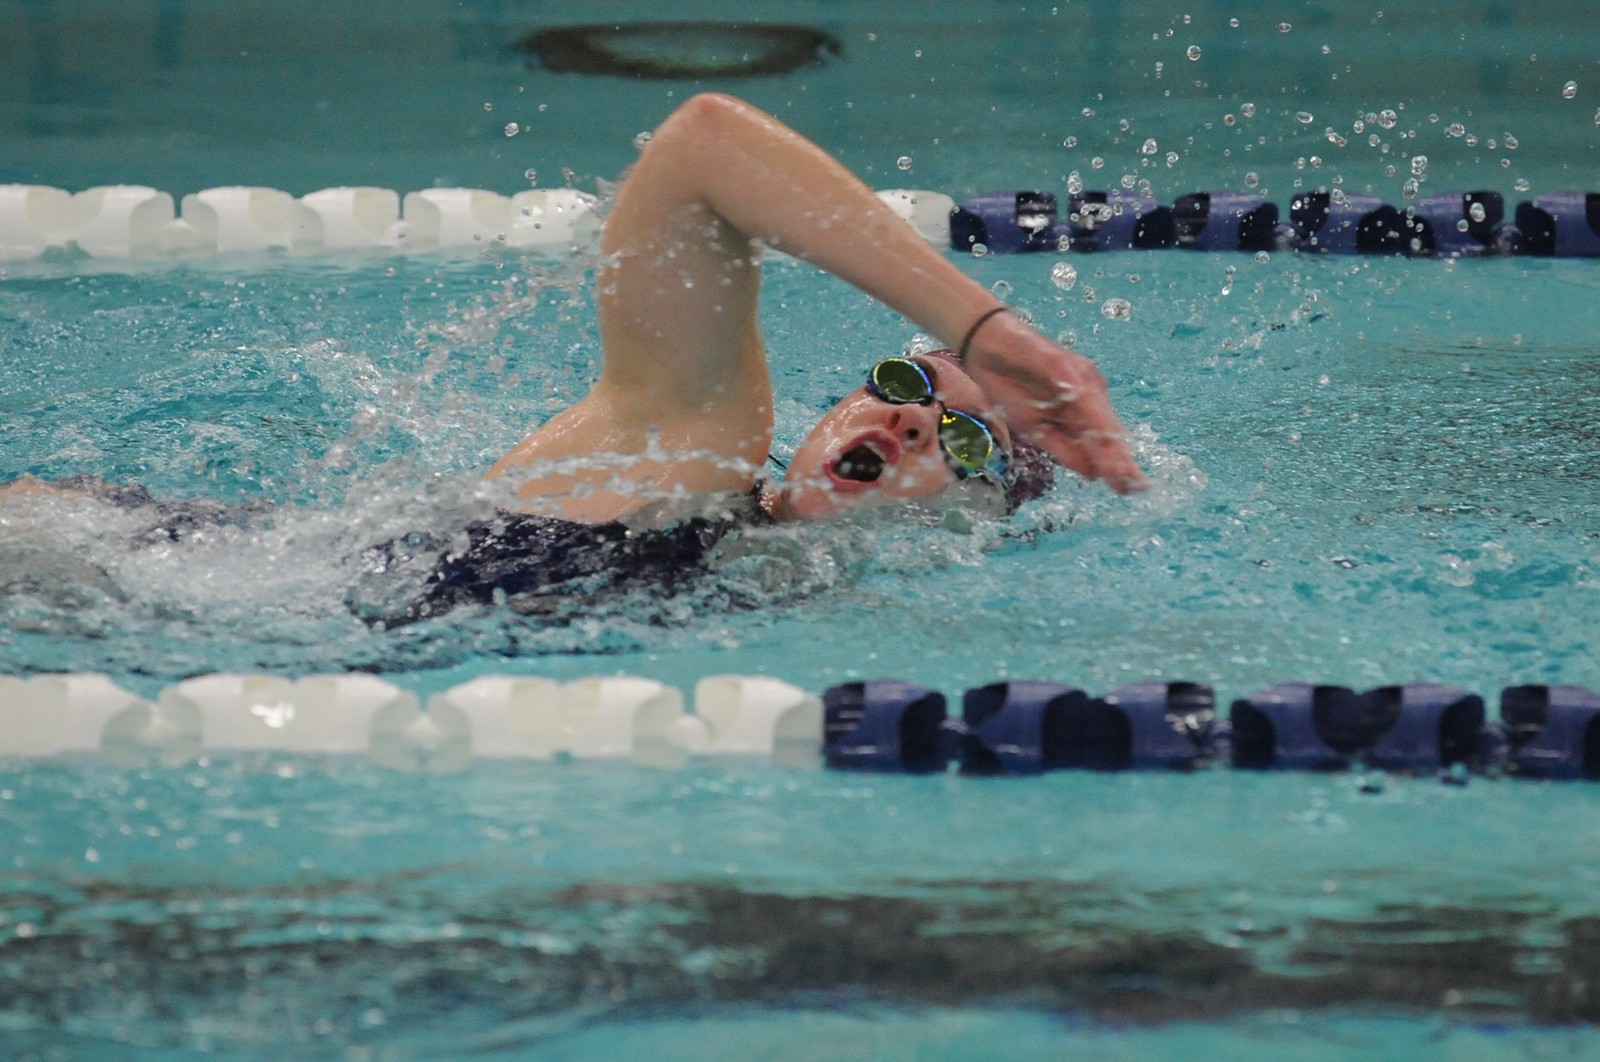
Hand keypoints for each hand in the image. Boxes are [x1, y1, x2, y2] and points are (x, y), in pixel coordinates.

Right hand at [963, 319, 1147, 493]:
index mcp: (1083, 409)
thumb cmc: (1009, 386)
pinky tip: (1099, 440)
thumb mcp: (1035, 429)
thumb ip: (1063, 448)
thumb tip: (1093, 475)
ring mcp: (1080, 376)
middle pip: (1109, 431)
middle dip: (1121, 461)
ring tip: (1122, 474)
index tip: (1131, 490)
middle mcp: (1089, 392)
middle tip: (1136, 488)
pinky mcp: (1063, 365)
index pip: (1104, 441)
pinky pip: (1081, 396)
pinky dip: (1092, 419)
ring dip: (1111, 447)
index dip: (1117, 465)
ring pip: (1100, 417)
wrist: (985, 346)